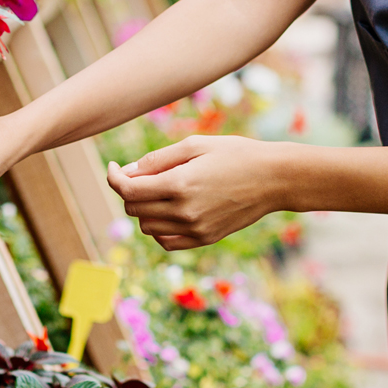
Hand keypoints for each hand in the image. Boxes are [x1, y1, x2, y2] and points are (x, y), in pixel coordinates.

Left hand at [107, 135, 291, 250]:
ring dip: (143, 209)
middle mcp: (183, 212)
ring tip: (158, 190)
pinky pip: (166, 241)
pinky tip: (168, 211)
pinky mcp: (204, 239)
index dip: (114, 176)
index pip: (128, 189)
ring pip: (147, 227)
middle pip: (134, 209)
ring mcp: (194, 229)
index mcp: (179, 184)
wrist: (274, 179)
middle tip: (140, 174)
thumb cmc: (236, 154)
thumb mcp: (195, 145)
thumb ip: (157, 160)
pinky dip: (158, 228)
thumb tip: (128, 171)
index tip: (114, 166)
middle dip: (129, 190)